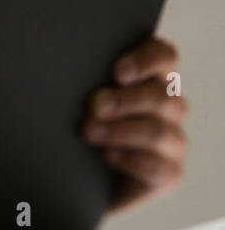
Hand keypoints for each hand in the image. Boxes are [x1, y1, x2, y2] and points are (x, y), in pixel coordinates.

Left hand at [82, 35, 186, 212]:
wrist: (71, 172)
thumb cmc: (69, 120)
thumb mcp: (72, 94)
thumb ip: (79, 75)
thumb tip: (58, 59)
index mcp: (148, 77)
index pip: (164, 56)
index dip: (147, 60)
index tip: (117, 73)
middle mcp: (167, 106)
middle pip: (163, 95)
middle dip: (126, 100)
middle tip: (94, 105)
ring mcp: (171, 140)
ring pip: (160, 131)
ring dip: (121, 130)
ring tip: (88, 131)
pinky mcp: (169, 173)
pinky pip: (158, 167)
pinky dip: (131, 160)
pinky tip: (106, 155)